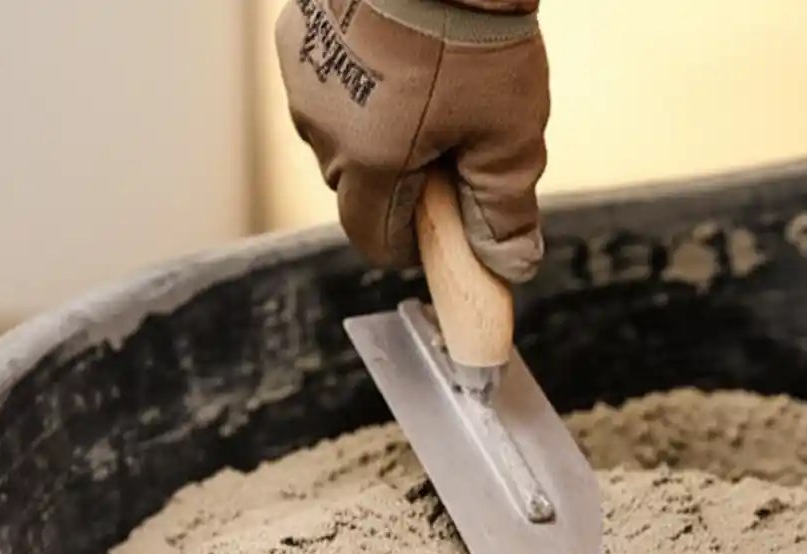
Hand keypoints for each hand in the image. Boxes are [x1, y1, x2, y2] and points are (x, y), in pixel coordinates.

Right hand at [274, 0, 548, 282]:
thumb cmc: (473, 35)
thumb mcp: (508, 134)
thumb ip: (504, 208)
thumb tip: (511, 265)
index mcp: (369, 165)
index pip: (375, 240)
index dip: (413, 243)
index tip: (444, 223)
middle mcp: (321, 131)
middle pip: (359, 189)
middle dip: (401, 182)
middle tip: (453, 140)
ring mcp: (302, 82)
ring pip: (339, 136)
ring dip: (377, 131)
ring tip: (429, 88)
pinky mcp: (295, 39)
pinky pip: (326, 85)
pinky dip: (357, 85)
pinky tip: (395, 54)